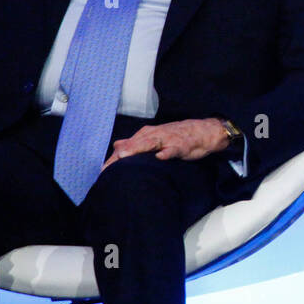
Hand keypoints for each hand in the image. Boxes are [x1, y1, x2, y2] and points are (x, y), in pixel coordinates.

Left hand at [101, 118, 230, 169]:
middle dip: (119, 155)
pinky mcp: (181, 145)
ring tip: (123, 156)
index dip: (113, 159)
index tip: (101, 172)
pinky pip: (173, 149)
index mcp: (146, 134)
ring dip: (136, 148)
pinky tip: (160, 156)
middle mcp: (154, 134)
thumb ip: (136, 142)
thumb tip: (116, 146)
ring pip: (149, 143)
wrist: (202, 131)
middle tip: (106, 167)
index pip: (126, 146)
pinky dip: (167, 152)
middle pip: (134, 144)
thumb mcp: (154, 138)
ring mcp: (168, 139)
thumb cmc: (177, 136)